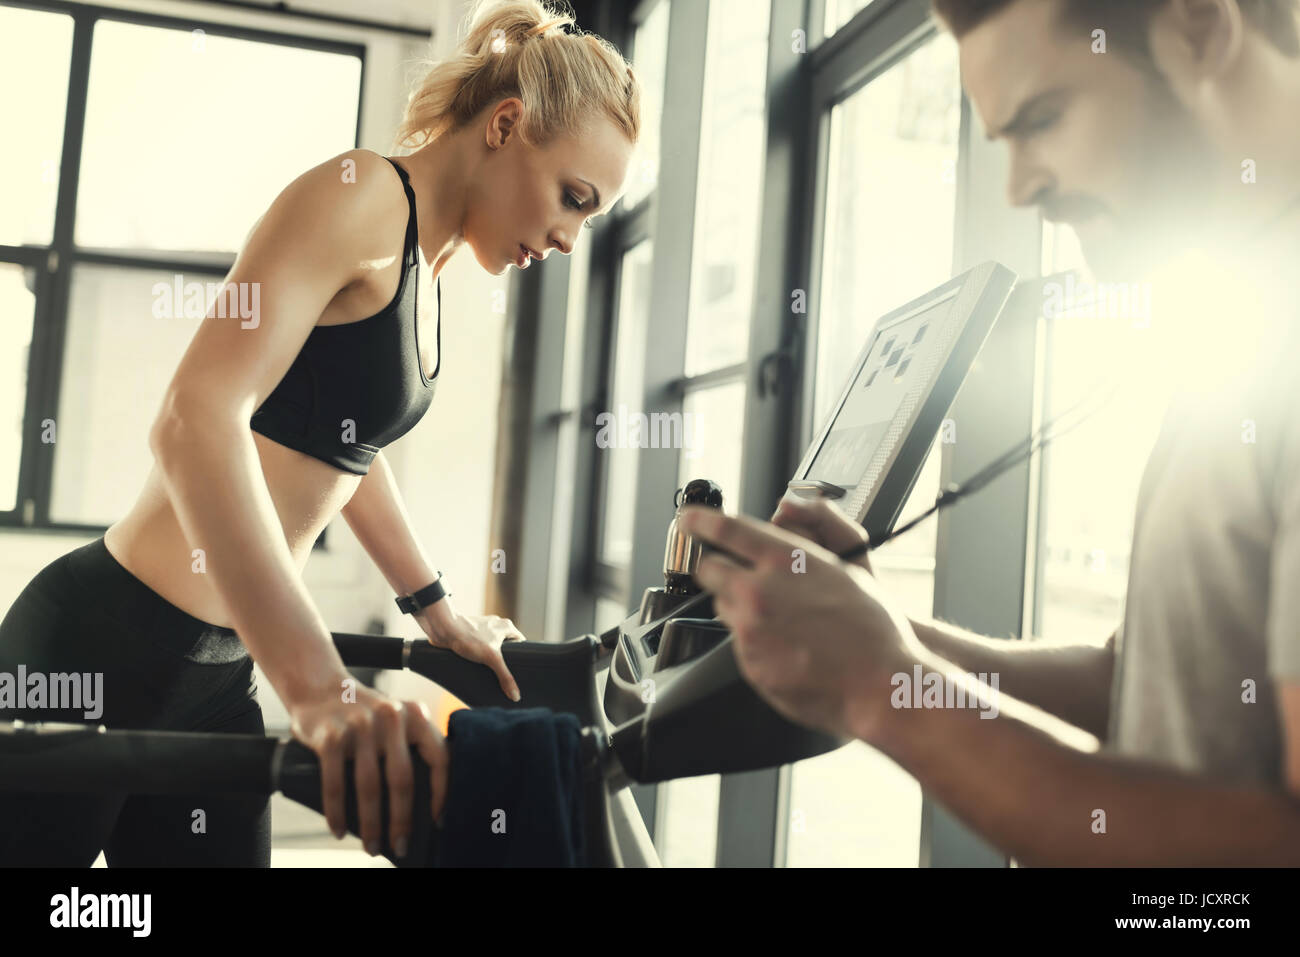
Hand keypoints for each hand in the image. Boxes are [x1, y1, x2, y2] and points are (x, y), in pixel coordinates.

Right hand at [289, 679, 448, 857]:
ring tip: (371, 846)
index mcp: (415, 714)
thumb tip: (420, 805)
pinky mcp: (330, 736)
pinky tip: (340, 830)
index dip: (442, 793)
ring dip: (371, 824)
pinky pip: (335, 783)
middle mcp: (391, 717)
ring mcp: (360, 725)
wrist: (318, 686)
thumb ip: (410, 746)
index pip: (439, 757)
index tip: (439, 820)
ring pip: (370, 787)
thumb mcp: (395, 719)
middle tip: (401, 845)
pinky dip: (337, 813)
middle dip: (402, 820)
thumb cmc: (363, 715)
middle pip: (403, 779)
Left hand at [416, 601, 523, 701]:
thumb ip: (505, 676)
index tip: (521, 669)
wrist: (443, 628)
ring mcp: (482, 629)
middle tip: (505, 674)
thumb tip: (515, 696)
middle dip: (505, 659)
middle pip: (507, 645)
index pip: (521, 642)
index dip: (522, 656)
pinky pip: (479, 647)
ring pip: (492, 646)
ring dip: (490, 657)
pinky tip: (476, 666)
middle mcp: (496, 625)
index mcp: (506, 626)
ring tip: (490, 672)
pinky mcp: (469, 634)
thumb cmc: (468, 637)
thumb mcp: (491, 659)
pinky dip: (479, 656)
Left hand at [680, 506, 918, 742]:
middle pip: (709, 569)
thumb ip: (811, 531)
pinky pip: (738, 644)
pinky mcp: (748, 663)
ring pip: (722, 607)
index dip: (700, 520)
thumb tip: (783, 511)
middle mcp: (760, 590)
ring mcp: (750, 629)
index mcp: (785, 559)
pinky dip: (754, 641)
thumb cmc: (871, 628)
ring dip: (738, 606)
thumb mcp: (847, 565)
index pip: (725, 528)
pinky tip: (786, 646)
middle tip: (737, 575)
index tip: (689, 519)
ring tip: (780, 619)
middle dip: (718, 568)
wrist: (880, 683)